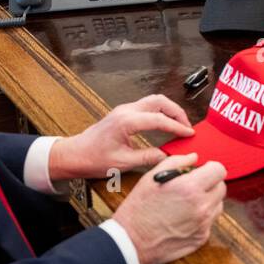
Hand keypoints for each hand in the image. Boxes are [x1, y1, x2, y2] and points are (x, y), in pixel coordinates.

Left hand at [48, 94, 193, 181]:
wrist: (74, 154)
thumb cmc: (93, 158)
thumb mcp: (123, 162)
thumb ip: (148, 157)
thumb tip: (168, 156)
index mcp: (126, 122)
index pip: (159, 120)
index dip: (177, 127)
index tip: (189, 134)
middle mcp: (126, 111)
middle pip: (159, 101)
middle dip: (176, 112)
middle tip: (187, 127)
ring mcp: (125, 110)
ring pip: (154, 101)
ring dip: (169, 110)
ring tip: (179, 125)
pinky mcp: (124, 113)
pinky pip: (147, 106)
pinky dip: (160, 112)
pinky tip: (165, 124)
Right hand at [112, 155, 226, 263]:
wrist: (131, 242)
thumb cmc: (139, 209)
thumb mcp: (151, 177)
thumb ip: (177, 162)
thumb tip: (194, 158)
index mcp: (190, 188)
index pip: (219, 170)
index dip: (211, 168)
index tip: (203, 170)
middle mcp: (201, 206)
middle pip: (221, 187)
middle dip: (210, 184)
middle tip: (194, 186)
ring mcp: (203, 224)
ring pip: (218, 205)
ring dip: (208, 201)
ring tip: (187, 203)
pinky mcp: (201, 238)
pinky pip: (210, 222)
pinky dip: (202, 218)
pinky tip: (184, 218)